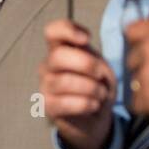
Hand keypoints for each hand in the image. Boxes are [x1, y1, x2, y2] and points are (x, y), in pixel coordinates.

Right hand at [40, 19, 115, 148]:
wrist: (95, 118)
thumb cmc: (97, 87)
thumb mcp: (103, 69)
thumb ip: (96, 61)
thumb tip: (93, 66)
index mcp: (61, 49)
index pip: (52, 31)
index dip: (68, 30)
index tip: (86, 39)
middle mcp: (49, 65)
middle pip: (58, 56)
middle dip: (86, 64)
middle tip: (101, 75)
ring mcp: (45, 86)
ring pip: (64, 81)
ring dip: (91, 88)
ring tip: (101, 94)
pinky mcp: (48, 106)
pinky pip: (66, 103)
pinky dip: (86, 104)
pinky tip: (94, 105)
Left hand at [124, 19, 148, 124]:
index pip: (131, 31)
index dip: (137, 42)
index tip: (144, 50)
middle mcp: (147, 50)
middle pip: (131, 59)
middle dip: (143, 67)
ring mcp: (145, 75)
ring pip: (133, 82)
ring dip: (145, 87)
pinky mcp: (148, 98)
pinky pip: (136, 103)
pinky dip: (146, 106)